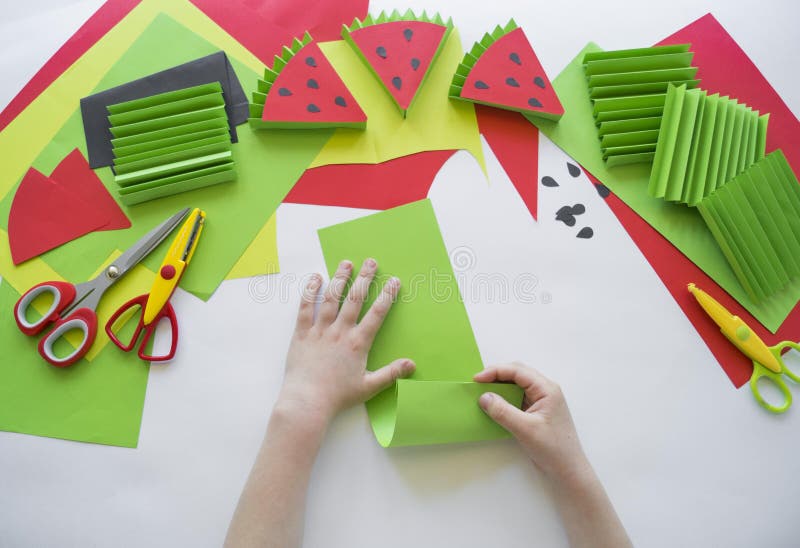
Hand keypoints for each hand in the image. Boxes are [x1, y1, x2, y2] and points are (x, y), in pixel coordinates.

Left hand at [276, 258, 415, 428]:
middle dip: (364, 278)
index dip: (387, 296)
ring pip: (331, 299)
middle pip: (354, 299)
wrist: (307, 401)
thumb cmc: (338, 397)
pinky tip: (315, 279)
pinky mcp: (301, 334)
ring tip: (346, 263)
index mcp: (357, 343)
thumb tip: (412, 364)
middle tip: (371, 261)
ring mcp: (319, 331)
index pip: (376, 314)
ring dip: (339, 279)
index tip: (394, 281)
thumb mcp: (369, 387)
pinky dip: (310, 292)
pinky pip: (305, 308)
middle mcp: (340, 332)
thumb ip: (391, 374)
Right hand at [474, 362, 587, 481]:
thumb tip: (484, 397)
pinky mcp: (536, 412)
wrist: (568, 470)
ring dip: (500, 387)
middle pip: (517, 374)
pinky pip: (517, 398)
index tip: (476, 379)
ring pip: (516, 385)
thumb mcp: (525, 429)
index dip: (495, 371)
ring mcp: (541, 401)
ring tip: (483, 393)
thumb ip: (503, 411)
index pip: (517, 371)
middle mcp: (544, 391)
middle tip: (478, 384)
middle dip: (496, 376)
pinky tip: (494, 405)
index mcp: (546, 389)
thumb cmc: (553, 449)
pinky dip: (504, 399)